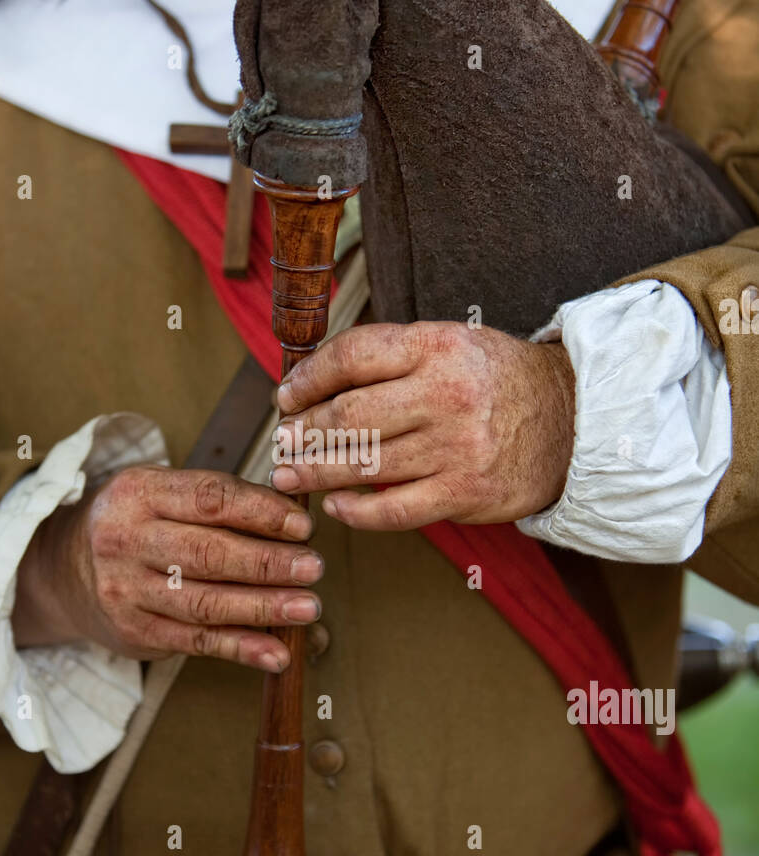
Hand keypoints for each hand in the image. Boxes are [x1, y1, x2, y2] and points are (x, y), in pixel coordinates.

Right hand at [11, 467, 324, 670]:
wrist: (63, 571)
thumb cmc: (135, 524)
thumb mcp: (160, 493)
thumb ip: (216, 499)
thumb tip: (293, 514)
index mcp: (138, 492)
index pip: (208, 499)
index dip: (260, 512)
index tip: (303, 525)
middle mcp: (126, 539)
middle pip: (208, 553)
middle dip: (269, 563)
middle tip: (314, 568)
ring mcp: (127, 589)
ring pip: (204, 602)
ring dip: (263, 607)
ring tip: (307, 608)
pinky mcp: (134, 631)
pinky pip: (196, 641)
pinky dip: (241, 649)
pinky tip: (276, 653)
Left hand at [271, 322, 575, 529]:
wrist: (573, 422)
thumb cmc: (500, 382)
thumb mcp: (453, 344)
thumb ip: (393, 357)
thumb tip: (317, 382)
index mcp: (438, 346)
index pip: (353, 356)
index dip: (309, 378)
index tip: (286, 396)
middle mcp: (446, 394)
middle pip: (350, 416)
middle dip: (303, 432)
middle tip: (281, 442)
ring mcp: (457, 448)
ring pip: (364, 465)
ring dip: (315, 472)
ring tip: (289, 474)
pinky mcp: (466, 493)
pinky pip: (394, 510)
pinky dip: (356, 511)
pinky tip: (336, 504)